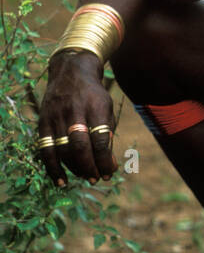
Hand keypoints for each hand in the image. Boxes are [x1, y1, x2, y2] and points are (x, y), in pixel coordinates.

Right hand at [36, 51, 117, 186]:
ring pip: (63, 150)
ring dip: (74, 169)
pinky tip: (61, 181)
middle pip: (80, 146)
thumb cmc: (93, 95)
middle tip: (96, 178)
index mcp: (95, 107)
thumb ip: (107, 132)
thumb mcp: (106, 107)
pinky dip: (53, 168)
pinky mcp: (43, 122)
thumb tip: (109, 164)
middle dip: (89, 167)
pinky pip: (45, 150)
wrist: (71, 71)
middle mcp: (74, 111)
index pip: (100, 139)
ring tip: (85, 177)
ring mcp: (56, 116)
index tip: (110, 172)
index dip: (105, 160)